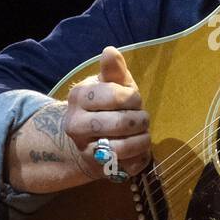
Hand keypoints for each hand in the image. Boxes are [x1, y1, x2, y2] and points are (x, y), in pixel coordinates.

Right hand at [6, 46, 151, 193]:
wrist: (87, 138)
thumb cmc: (105, 105)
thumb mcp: (110, 85)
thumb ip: (113, 71)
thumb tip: (110, 51)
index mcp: (79, 98)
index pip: (115, 96)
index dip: (132, 98)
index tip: (133, 99)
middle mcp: (76, 125)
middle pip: (120, 123)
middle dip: (140, 119)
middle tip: (142, 118)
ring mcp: (85, 149)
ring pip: (123, 148)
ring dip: (142, 140)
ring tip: (143, 134)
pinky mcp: (99, 169)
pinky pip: (127, 166)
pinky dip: (141, 158)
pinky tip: (140, 149)